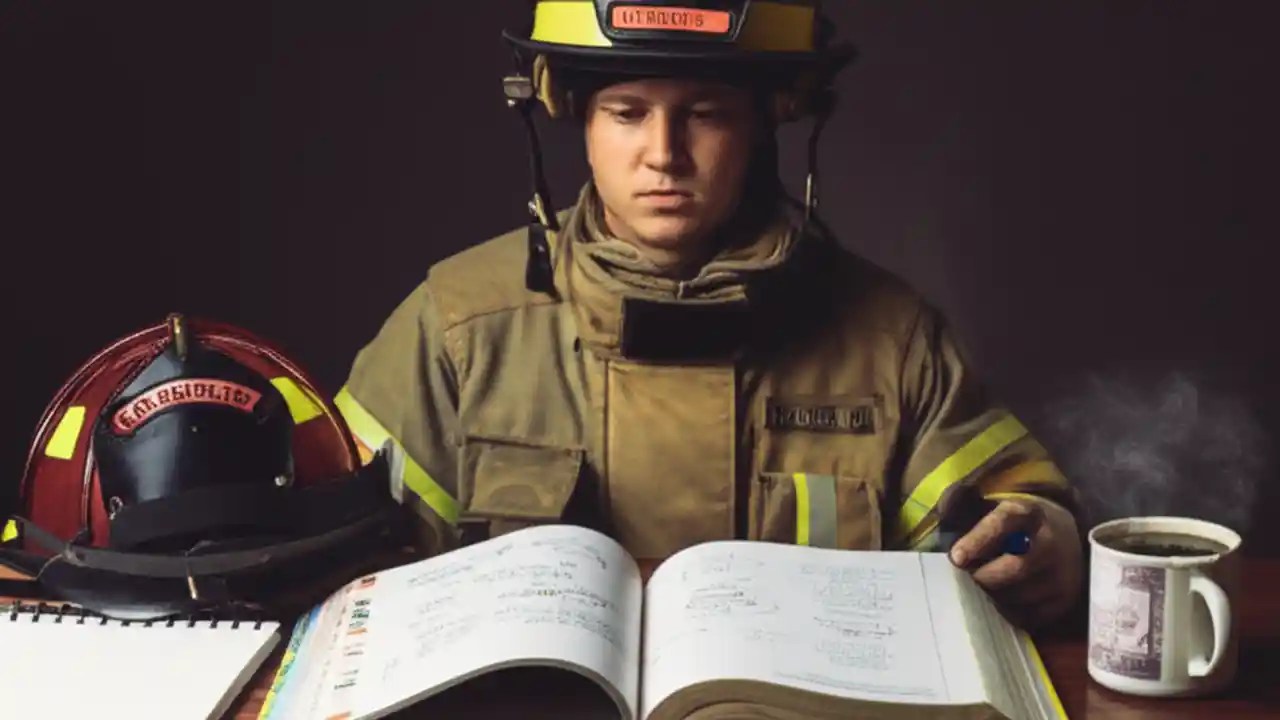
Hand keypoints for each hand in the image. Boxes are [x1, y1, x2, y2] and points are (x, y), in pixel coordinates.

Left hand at [948, 497, 1082, 627]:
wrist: (1064, 537)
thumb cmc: (1017, 525)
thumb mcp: (998, 508)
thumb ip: (969, 514)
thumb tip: (947, 532)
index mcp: (1029, 513)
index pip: (1003, 524)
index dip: (978, 541)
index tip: (957, 558)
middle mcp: (1052, 543)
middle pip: (1015, 568)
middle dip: (985, 576)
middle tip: (970, 576)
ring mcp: (1063, 574)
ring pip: (1018, 596)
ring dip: (994, 594)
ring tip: (987, 585)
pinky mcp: (1064, 601)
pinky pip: (1026, 616)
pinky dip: (1008, 610)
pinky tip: (1003, 597)